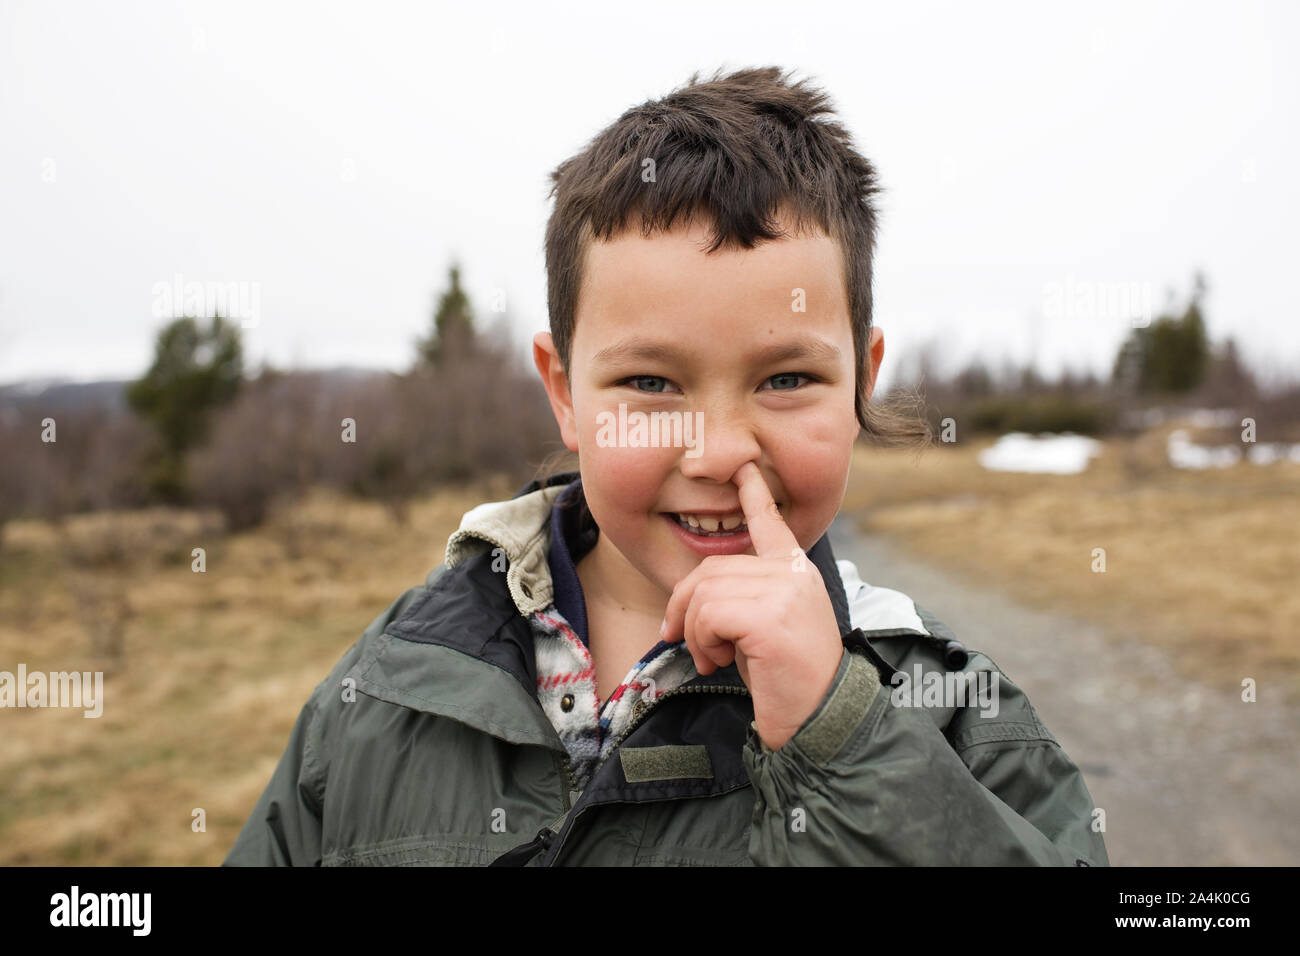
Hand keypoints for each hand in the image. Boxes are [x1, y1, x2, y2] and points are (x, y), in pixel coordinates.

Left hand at [661, 461, 844, 751]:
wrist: (818, 717)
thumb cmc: (787, 679)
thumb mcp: (762, 628)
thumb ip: (741, 599)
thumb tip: (693, 599)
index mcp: (796, 572)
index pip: (772, 524)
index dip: (755, 496)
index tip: (744, 469)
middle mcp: (793, 573)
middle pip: (712, 569)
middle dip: (684, 606)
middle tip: (683, 641)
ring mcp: (784, 591)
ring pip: (705, 593)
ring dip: (696, 631)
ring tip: (713, 657)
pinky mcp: (770, 616)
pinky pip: (709, 615)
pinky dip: (702, 641)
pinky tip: (720, 661)